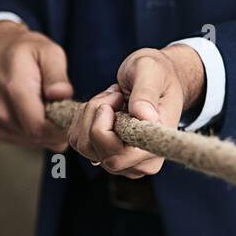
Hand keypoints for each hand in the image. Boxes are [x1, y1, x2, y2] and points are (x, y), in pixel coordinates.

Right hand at [0, 20, 72, 149]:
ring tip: (52, 107)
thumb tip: (61, 94)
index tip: (74, 113)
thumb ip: (56, 74)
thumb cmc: (26, 51)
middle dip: (59, 128)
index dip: (62, 126)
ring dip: (51, 130)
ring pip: (36, 142)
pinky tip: (42, 114)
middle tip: (67, 108)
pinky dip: (41, 133)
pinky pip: (28, 142)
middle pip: (39, 137)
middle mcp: (1, 111)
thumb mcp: (48, 52)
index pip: (39, 127)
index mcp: (14, 90)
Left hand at [66, 45, 203, 177]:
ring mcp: (121, 159)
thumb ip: (146, 95)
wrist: (158, 79)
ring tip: (111, 98)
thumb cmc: (158, 75)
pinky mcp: (105, 152)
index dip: (105, 131)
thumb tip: (145, 116)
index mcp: (155, 146)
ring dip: (89, 115)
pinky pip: (78, 141)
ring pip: (84, 146)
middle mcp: (139, 161)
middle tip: (114, 95)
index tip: (115, 102)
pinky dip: (83, 118)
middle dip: (96, 118)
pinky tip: (104, 106)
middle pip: (99, 154)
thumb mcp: (151, 73)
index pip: (119, 157)